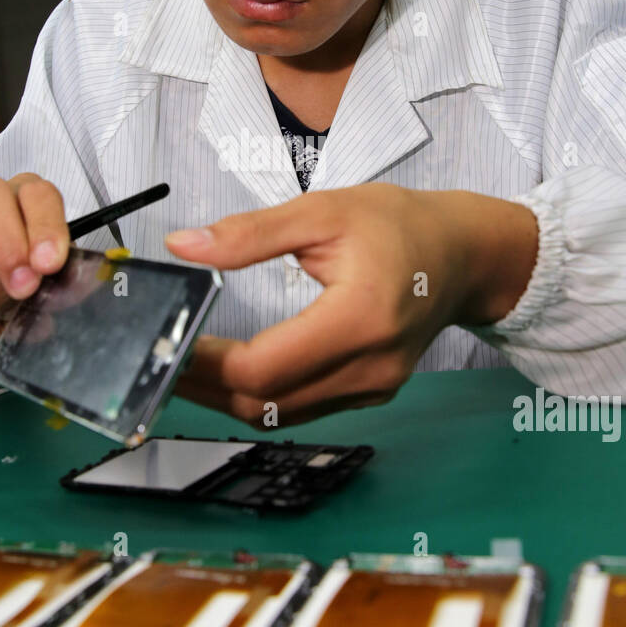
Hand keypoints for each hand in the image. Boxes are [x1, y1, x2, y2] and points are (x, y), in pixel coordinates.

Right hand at [0, 173, 70, 381]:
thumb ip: (64, 280)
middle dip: (10, 246)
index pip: (35, 192)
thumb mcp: (51, 291)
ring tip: (3, 307)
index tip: (51, 264)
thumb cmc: (21, 303)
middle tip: (25, 288)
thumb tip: (80, 282)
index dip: (45, 225)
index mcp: (24, 202)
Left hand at [165, 183, 537, 426]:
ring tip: (186, 364)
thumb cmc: (399, 225)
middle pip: (265, 403)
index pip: (264, 367)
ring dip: (226, 396)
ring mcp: (374, 387)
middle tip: (162, 358)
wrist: (463, 254)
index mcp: (360, 318)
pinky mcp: (371, 393)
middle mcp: (370, 366)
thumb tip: (183, 246)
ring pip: (280, 415)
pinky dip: (260, 396)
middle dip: (204, 386)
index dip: (206, 363)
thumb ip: (251, 234)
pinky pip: (302, 409)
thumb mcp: (323, 210)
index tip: (169, 340)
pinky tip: (231, 370)